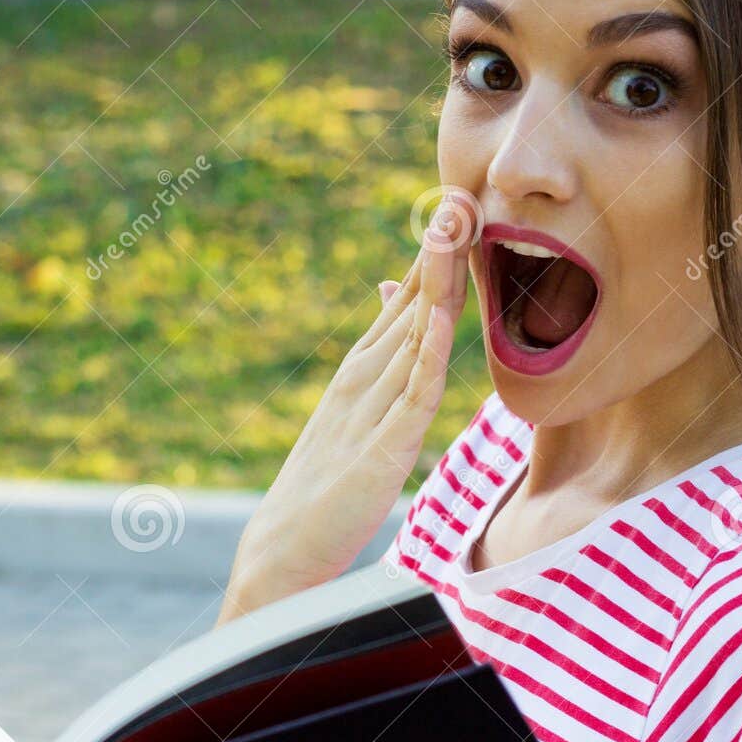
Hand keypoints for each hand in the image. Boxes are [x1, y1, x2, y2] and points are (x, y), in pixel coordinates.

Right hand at [218, 191, 476, 622]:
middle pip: (411, 303)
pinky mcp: (383, 446)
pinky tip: (445, 314)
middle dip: (437, 248)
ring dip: (435, 279)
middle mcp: (365, 379)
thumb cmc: (321, 493)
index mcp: (362, 373)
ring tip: (453, 226)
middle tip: (459, 191)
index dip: (433, 254)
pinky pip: (414, 388)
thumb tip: (393, 302)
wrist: (282, 550)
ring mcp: (372, 408)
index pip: (406, 302)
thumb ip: (378, 367)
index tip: (456, 205)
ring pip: (414, 333)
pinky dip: (429, 347)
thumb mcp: (353, 419)